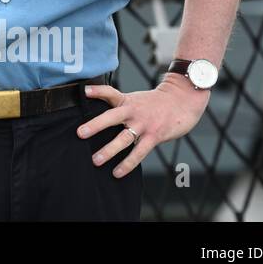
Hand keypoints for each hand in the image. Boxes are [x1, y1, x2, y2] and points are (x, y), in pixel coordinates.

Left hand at [78, 76, 210, 178]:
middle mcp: (133, 112)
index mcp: (127, 101)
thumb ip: (118, 105)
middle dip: (95, 125)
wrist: (182, 100)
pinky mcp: (154, 136)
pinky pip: (139, 152)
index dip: (97, 91)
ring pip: (124, 139)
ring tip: (96, 160)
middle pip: (112, 117)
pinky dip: (128, 163)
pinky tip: (117, 172)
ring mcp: (144, 125)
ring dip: (109, 150)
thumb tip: (96, 114)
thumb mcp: (135, 99)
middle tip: (80, 133)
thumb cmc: (154, 102)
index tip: (84, 91)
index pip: (110, 93)